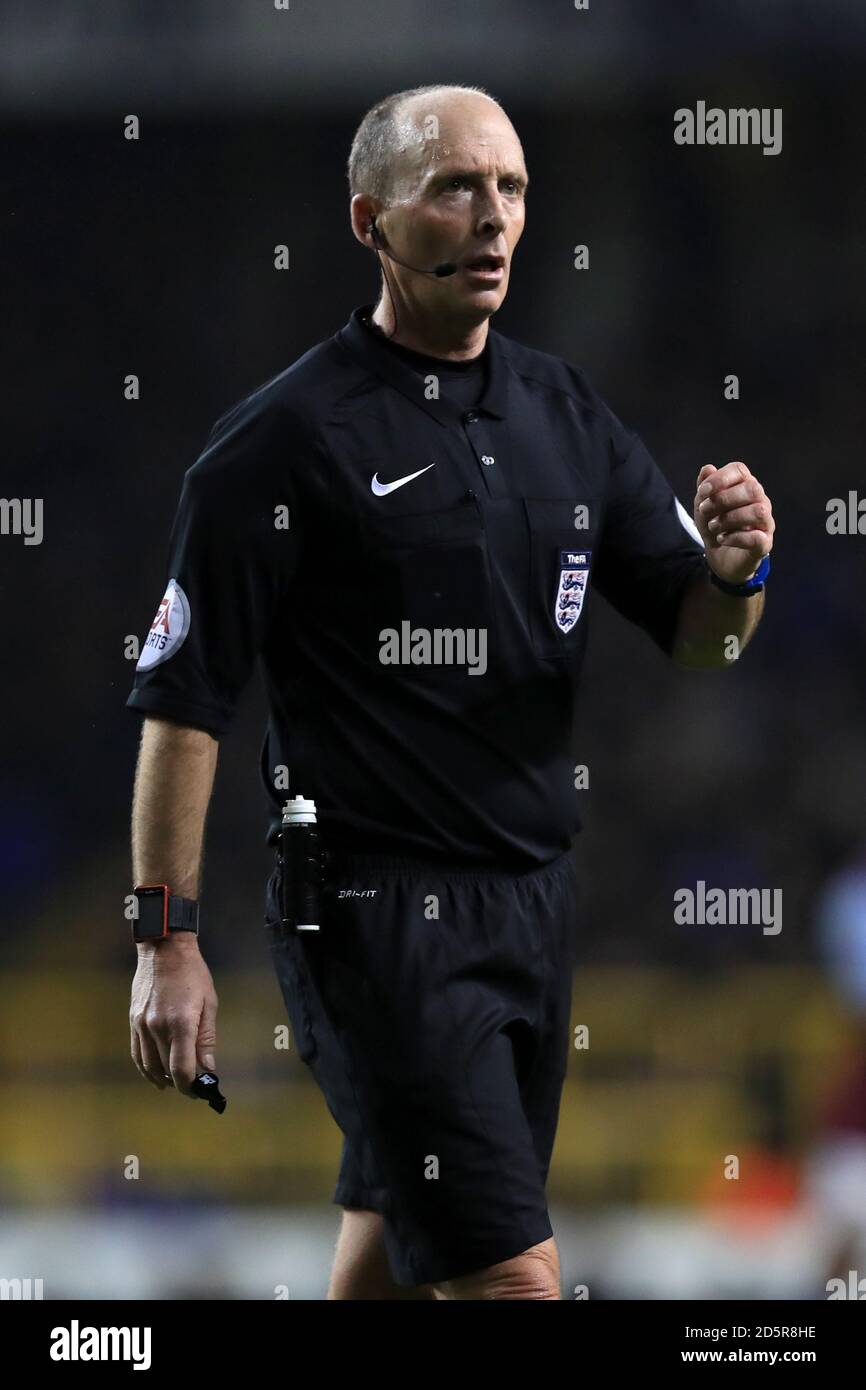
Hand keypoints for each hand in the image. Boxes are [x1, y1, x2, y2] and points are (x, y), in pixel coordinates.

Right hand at [130, 934, 217, 1095]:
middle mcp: (157, 1027)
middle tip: (194, 1087)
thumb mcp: (209, 1003)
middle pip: (166, 1070)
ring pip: (149, 1066)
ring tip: (175, 1084)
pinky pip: (137, 1053)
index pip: (181, 1069)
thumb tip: (208, 1067)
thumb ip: (207, 1039)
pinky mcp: (133, 1021)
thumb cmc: (193, 973)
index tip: (201, 1090)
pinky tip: (156, 1074)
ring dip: (162, 1079)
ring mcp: (141, 1025)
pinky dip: (146, 1068)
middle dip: (181, 1083)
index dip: (191, 1086)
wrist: (164, 949)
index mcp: (181, 1023)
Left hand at [693, 461, 774, 585]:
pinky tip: (722, 539)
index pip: (739, 470)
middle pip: (752, 488)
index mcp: (745, 486)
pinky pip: (757, 537)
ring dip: (729, 519)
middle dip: (723, 499)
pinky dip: (735, 537)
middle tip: (704, 511)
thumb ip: (704, 489)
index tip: (702, 492)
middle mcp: (760, 500)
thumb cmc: (715, 526)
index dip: (720, 478)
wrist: (719, 557)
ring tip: (714, 527)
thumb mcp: (703, 507)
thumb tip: (708, 468)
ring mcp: (766, 522)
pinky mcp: (765, 543)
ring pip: (758, 511)